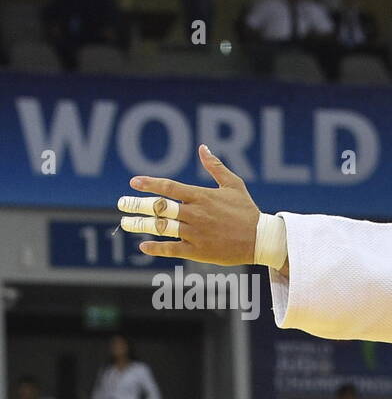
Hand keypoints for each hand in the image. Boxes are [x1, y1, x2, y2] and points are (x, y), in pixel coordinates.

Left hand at [120, 145, 260, 264]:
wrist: (262, 240)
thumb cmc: (248, 212)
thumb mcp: (234, 185)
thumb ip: (215, 167)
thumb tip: (203, 147)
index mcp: (201, 196)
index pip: (169, 187)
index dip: (150, 184)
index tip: (134, 183)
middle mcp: (195, 214)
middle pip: (160, 207)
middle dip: (138, 205)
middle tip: (122, 203)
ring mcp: (195, 233)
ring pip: (162, 227)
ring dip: (141, 224)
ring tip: (125, 222)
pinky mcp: (198, 251)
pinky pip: (172, 249)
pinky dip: (156, 248)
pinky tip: (144, 246)